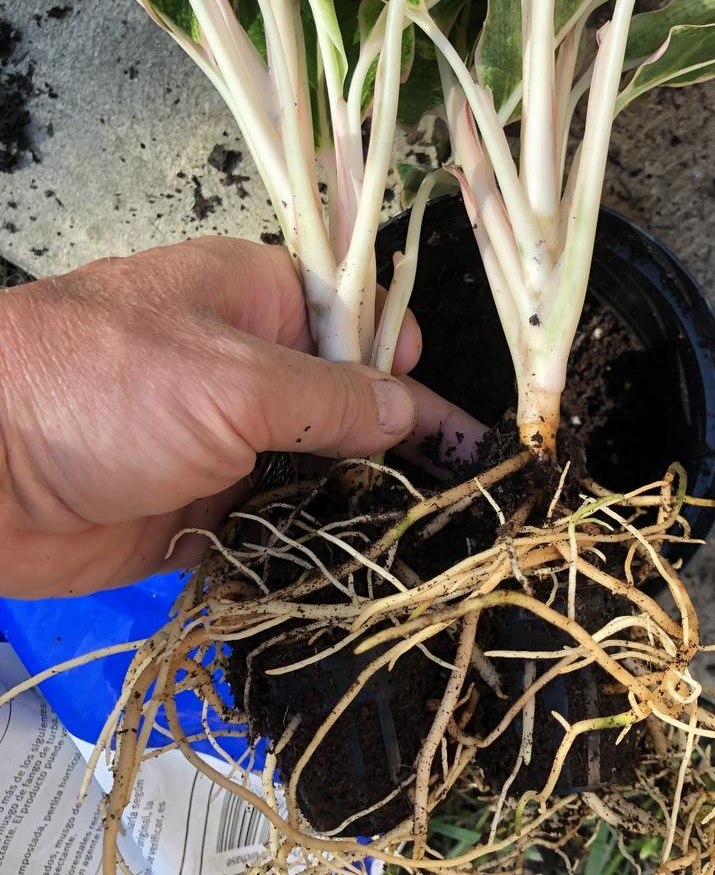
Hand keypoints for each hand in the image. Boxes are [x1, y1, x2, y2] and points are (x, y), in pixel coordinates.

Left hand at [0, 237, 481, 598]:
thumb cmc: (95, 391)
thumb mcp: (233, 380)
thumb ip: (331, 400)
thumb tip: (410, 412)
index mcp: (259, 301)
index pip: (363, 326)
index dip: (409, 371)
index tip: (455, 433)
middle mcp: (249, 369)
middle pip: (348, 405)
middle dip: (397, 448)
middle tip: (458, 501)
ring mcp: (225, 443)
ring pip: (318, 471)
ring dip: (360, 505)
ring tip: (426, 546)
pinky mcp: (202, 511)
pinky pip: (278, 526)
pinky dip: (313, 546)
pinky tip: (362, 573)